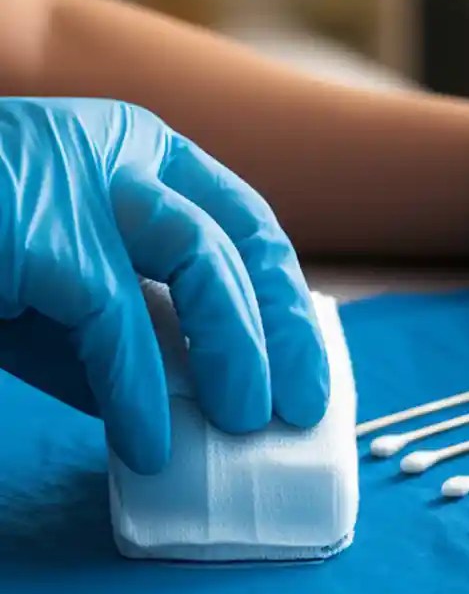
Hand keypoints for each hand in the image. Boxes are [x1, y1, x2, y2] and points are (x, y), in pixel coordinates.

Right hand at [0, 98, 328, 473]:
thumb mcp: (52, 296)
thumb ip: (124, 332)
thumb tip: (195, 400)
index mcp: (133, 153)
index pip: (242, 219)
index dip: (283, 295)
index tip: (306, 361)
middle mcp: (116, 151)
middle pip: (237, 238)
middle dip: (280, 330)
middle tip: (298, 407)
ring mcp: (76, 179)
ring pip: (201, 263)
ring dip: (237, 351)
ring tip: (243, 425)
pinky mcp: (37, 230)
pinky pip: (119, 321)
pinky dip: (143, 391)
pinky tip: (152, 443)